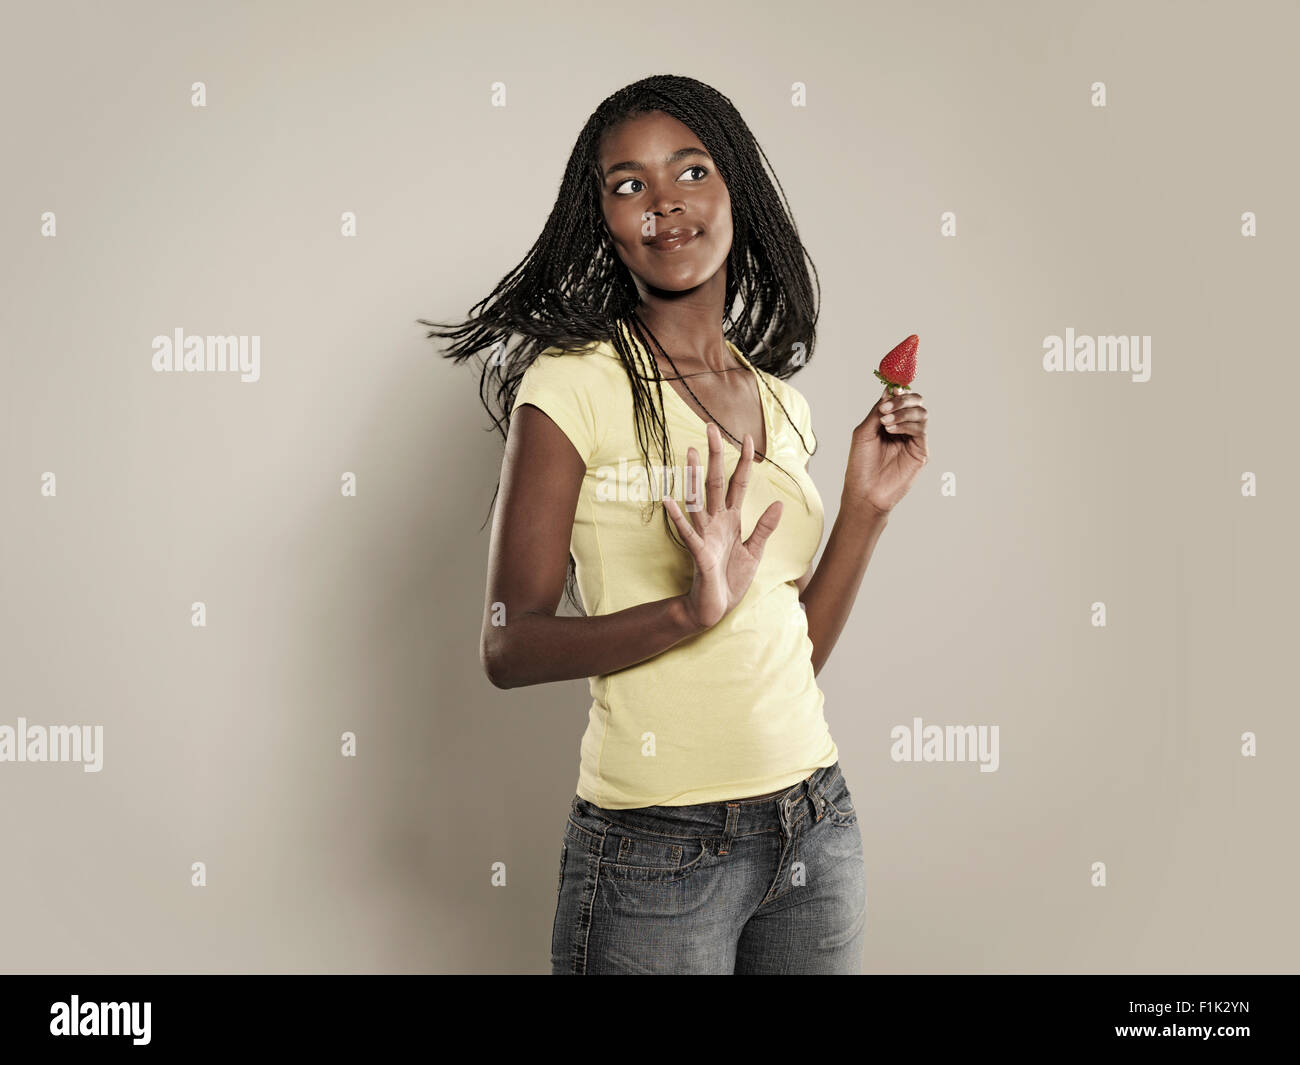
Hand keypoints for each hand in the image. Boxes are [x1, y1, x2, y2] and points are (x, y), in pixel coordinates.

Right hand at [662, 422, 783, 630]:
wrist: (714, 608)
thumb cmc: (730, 580)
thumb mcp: (754, 552)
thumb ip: (764, 528)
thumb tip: (779, 504)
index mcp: (731, 519)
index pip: (738, 483)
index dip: (743, 461)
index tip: (746, 437)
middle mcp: (716, 522)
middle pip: (716, 482)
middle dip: (715, 455)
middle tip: (710, 427)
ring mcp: (705, 535)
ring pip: (699, 500)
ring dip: (694, 477)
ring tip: (691, 453)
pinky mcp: (699, 553)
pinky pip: (687, 533)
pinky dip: (679, 518)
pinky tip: (670, 501)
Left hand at [844, 384, 929, 515]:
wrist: (864, 491)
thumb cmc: (861, 464)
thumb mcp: (864, 432)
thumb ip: (878, 411)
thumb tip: (889, 390)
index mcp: (890, 422)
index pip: (901, 399)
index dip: (898, 391)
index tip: (891, 389)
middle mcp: (904, 429)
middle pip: (916, 402)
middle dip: (903, 399)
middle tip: (887, 407)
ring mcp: (914, 440)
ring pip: (922, 413)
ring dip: (903, 412)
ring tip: (886, 423)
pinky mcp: (920, 452)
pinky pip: (921, 430)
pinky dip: (907, 424)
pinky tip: (891, 431)